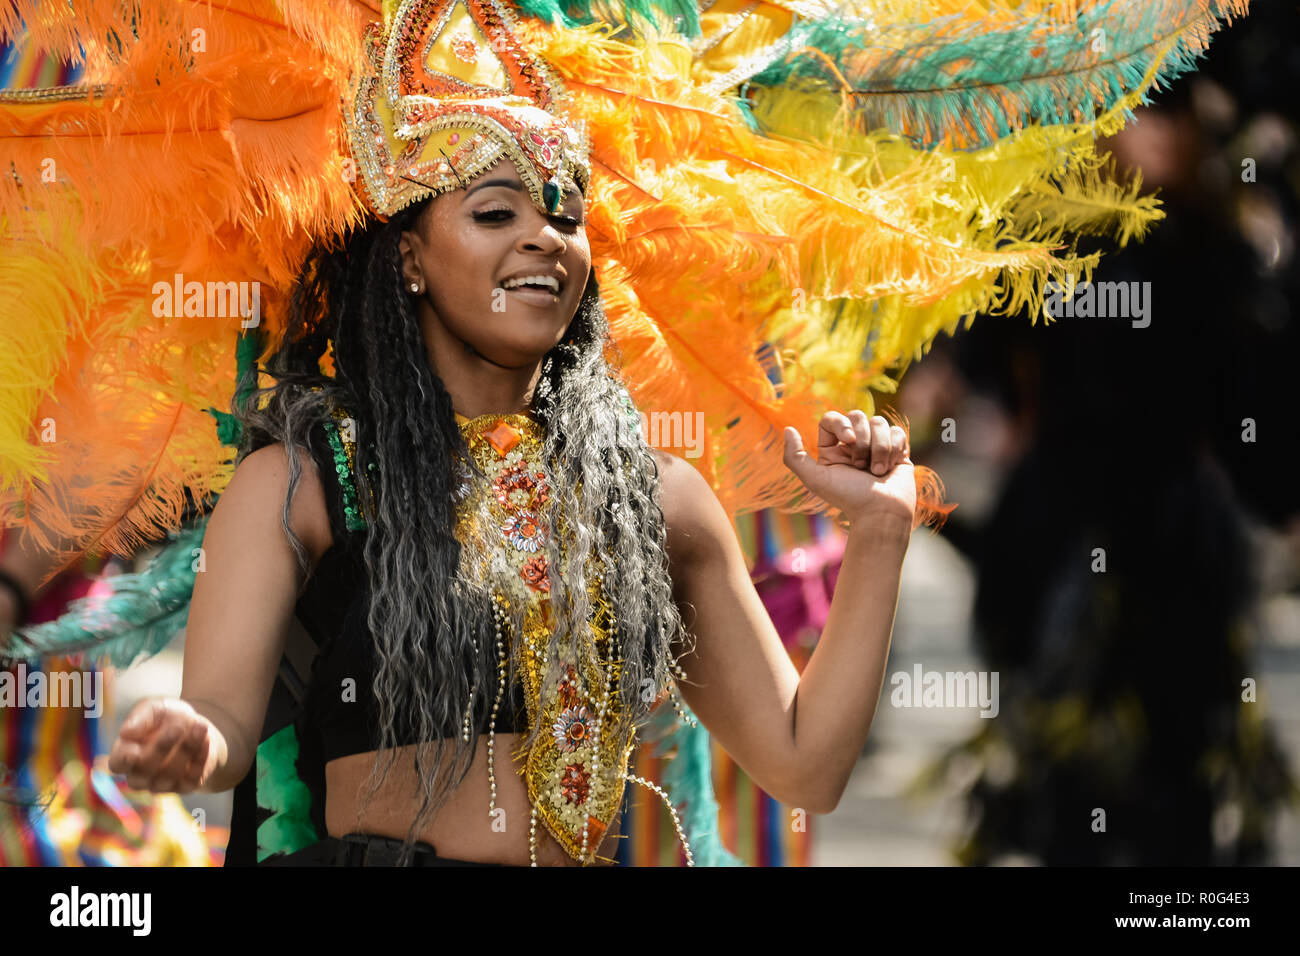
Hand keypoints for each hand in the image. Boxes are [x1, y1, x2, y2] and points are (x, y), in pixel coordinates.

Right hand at [107, 697, 217, 793]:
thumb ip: (141, 718)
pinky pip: (190, 780)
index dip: (124, 760)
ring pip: (167, 778)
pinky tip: (206, 740)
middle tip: (178, 727)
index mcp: (125, 754)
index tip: (136, 751)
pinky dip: (200, 759)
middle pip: (143, 772)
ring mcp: (160, 784)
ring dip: (185, 751)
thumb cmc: (169, 718)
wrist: (198, 727)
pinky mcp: (183, 787)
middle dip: (161, 749)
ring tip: (200, 727)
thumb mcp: (156, 708)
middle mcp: (139, 774)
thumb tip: (126, 732)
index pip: (117, 764)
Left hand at [782, 410, 915, 530]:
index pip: (831, 419)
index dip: (841, 424)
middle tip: (861, 466)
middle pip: (857, 416)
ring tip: (877, 471)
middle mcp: (853, 446)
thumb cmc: (849, 498)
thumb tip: (788, 429)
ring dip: (879, 447)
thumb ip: (795, 457)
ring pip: (878, 422)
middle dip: (862, 440)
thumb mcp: (815, 479)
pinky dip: (894, 449)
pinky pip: (897, 432)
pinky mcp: (897, 450)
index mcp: (832, 450)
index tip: (848, 440)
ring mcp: (876, 446)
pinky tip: (890, 467)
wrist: (882, 514)